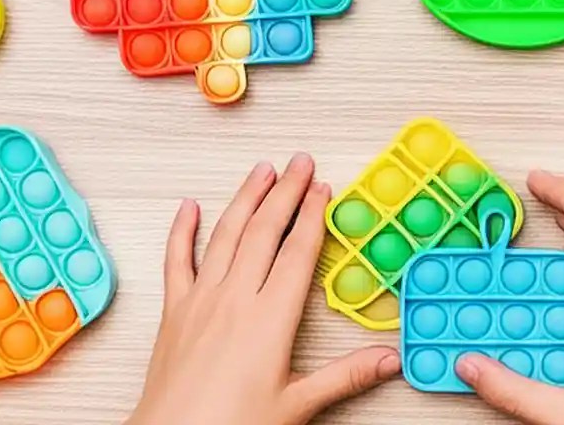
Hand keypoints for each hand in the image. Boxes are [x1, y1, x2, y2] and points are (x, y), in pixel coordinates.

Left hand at [126, 155, 399, 424]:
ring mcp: (201, 300)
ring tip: (261, 171)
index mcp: (269, 318)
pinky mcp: (175, 311)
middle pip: (264, 231)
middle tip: (300, 163)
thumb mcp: (298, 403)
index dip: (312, 216)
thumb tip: (389, 359)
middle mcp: (235, 299)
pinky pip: (177, 260)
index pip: (297, 252)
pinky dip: (182, 230)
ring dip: (245, 198)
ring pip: (225, 234)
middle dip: (285, 192)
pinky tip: (188, 207)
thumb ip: (345, 376)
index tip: (324, 189)